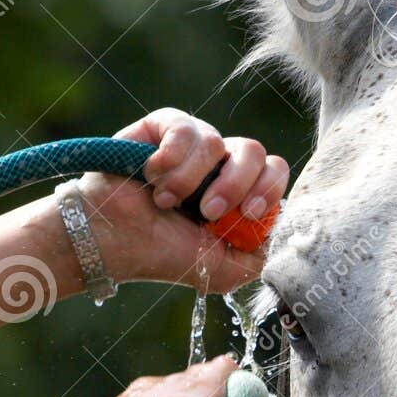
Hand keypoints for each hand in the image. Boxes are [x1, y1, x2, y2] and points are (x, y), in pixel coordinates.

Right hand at [78, 109, 289, 293]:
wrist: (111, 242)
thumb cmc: (162, 254)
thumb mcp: (223, 270)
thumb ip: (260, 256)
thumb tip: (285, 235)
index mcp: (239, 192)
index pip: (274, 173)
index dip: (269, 191)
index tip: (249, 215)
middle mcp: (219, 164)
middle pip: (256, 152)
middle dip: (238, 185)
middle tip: (210, 212)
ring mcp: (192, 143)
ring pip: (217, 142)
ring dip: (192, 181)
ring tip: (167, 202)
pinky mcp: (164, 126)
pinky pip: (185, 128)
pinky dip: (171, 159)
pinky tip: (153, 178)